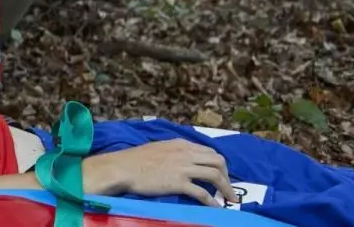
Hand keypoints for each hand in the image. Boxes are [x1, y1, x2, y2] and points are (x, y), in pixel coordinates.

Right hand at [86, 139, 238, 206]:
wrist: (122, 168)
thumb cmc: (135, 159)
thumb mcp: (158, 148)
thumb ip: (174, 151)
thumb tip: (183, 159)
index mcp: (181, 144)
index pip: (209, 151)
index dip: (219, 164)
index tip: (220, 173)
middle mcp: (186, 154)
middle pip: (218, 161)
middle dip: (227, 175)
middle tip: (227, 187)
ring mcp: (183, 168)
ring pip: (214, 175)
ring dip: (226, 188)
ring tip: (230, 199)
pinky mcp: (179, 183)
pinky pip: (202, 193)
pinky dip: (212, 202)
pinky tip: (217, 208)